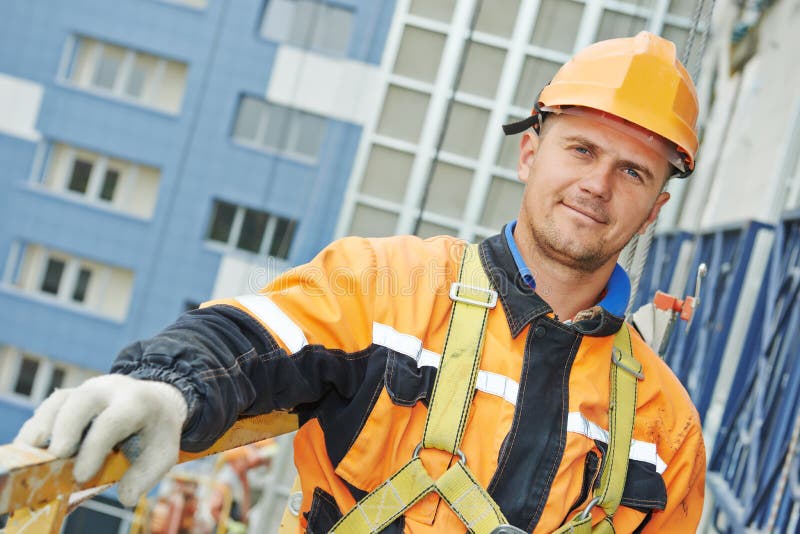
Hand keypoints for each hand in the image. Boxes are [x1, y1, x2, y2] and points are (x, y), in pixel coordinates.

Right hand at [14, 374, 187, 505]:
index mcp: (138, 403)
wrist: (157, 402)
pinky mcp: (74, 394)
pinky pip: (51, 405)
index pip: (112, 421)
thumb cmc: (156, 432)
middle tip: (57, 455)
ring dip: (44, 425)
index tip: (81, 476)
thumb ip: (146, 474)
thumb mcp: (163, 452)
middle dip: (67, 427)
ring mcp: (90, 388)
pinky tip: (30, 446)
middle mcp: (113, 389)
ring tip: (32, 451)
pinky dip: (38, 424)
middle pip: (84, 400)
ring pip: (63, 400)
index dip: (95, 447)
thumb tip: (125, 497)